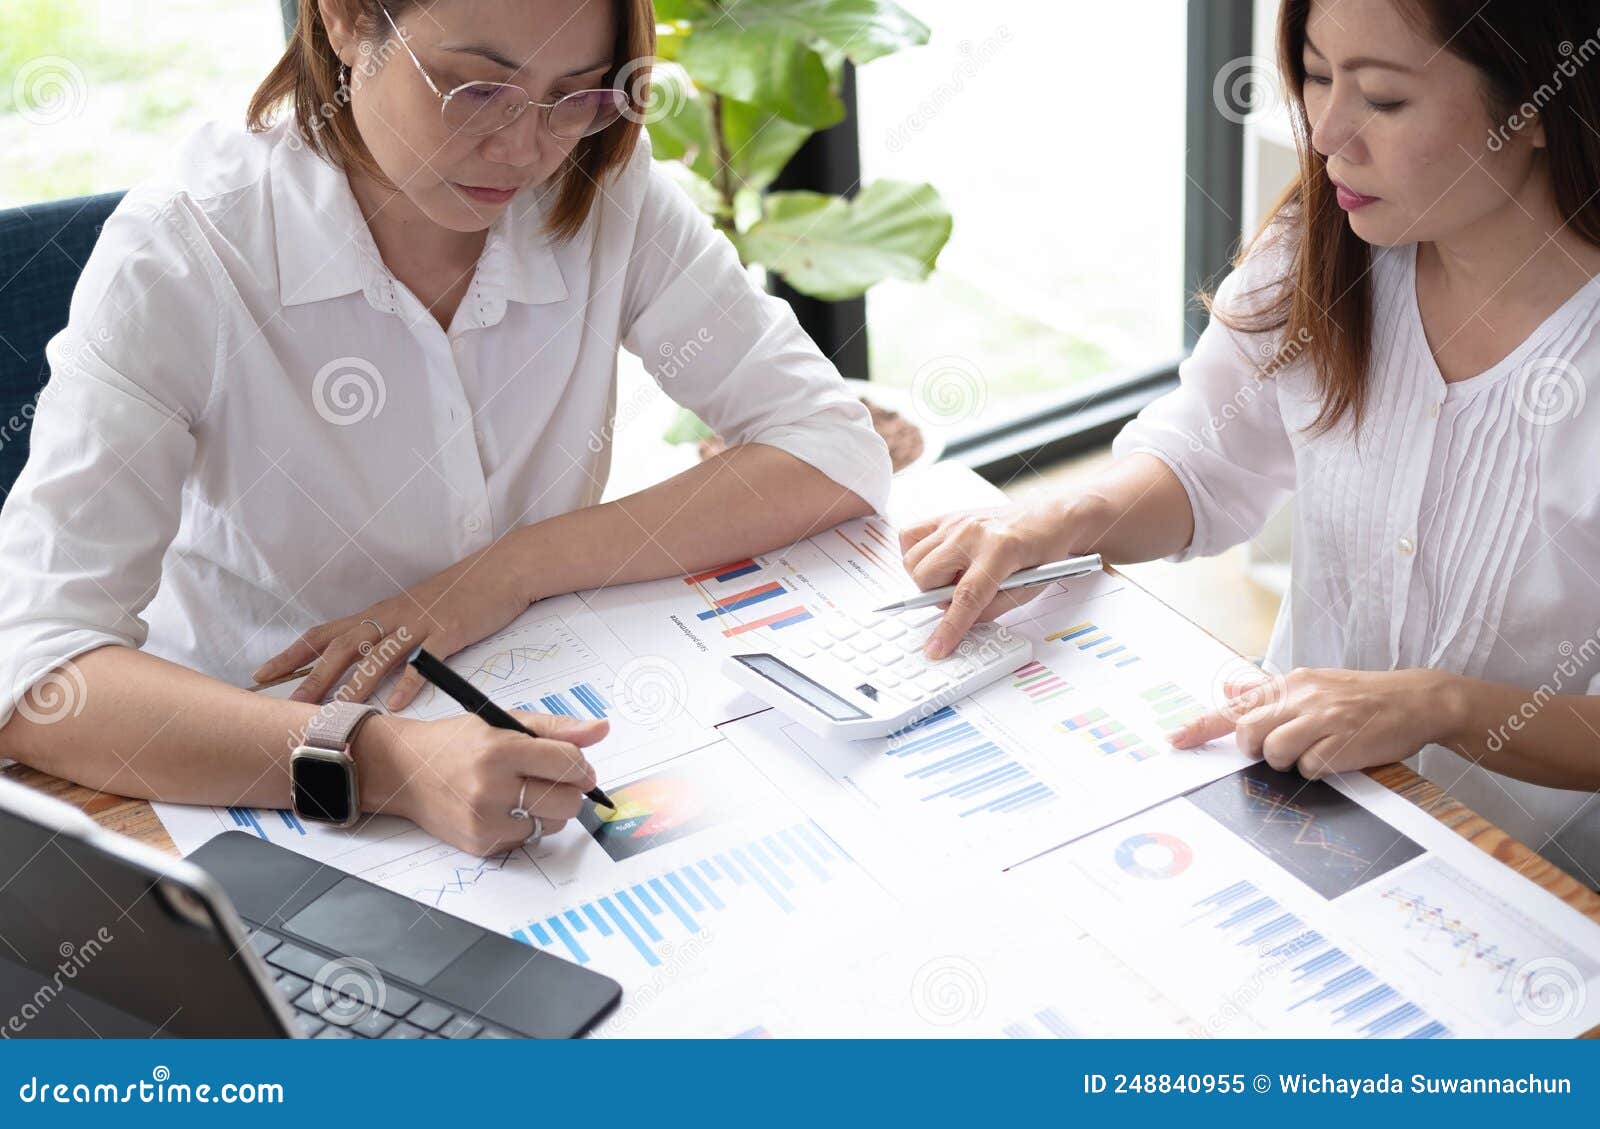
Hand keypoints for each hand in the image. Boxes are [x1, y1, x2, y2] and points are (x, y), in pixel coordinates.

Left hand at [253, 538, 537, 709]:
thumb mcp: (415, 610)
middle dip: (314, 678)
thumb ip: (389, 635)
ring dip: (355, 686)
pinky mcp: (450, 631)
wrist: (502, 569)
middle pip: (343, 647)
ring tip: (336, 713)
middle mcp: (392, 617)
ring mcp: (421, 623)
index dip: (292, 655)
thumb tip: (364, 667)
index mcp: (379, 613)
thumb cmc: (460, 593)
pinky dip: (409, 682)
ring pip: (379, 656)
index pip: (325, 634)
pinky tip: (395, 704)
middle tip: (291, 707)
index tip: (262, 675)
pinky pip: (425, 659)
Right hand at [358, 710, 605, 855]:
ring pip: (553, 824)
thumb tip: (602, 729)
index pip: (567, 763)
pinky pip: (529, 839)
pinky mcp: (482, 845)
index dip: (582, 765)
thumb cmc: (457, 743)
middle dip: (571, 789)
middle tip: (554, 778)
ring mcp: (485, 822)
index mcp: (499, 751)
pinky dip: (527, 824)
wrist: (405, 771)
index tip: (579, 766)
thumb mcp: (503, 722)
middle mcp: (491, 789)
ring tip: (525, 791)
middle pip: (567, 800)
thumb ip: (556, 728)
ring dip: (550, 809)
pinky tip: (506, 807)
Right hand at [899, 500, 1080, 658]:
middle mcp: (973, 533)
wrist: (1048, 519)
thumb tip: (958, 624)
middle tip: (959, 596)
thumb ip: (989, 610)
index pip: (966, 596)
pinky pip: (909, 536)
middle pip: (927, 577)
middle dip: (937, 597)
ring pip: (913, 559)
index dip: (949, 627)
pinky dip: (916, 554)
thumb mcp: (1025, 590)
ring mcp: (957, 522)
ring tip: (952, 577)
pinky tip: (938, 561)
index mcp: (1000, 550)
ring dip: (927, 578)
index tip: (936, 647)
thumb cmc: (1042, 552)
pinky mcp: (947, 517)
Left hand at [1167, 667, 1453, 777]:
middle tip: (1284, 747)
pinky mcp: (1341, 741)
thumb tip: (1228, 690)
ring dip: (1289, 761)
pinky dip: (1318, 770)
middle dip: (1257, 750)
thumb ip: (1267, 691)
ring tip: (1317, 749)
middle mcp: (1301, 696)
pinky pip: (1308, 769)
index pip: (1234, 706)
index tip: (1174, 740)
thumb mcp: (1312, 684)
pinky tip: (1338, 755)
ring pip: (1274, 753)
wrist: (1416, 699)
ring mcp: (1321, 718)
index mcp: (1290, 683)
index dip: (1200, 726)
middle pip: (1247, 733)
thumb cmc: (1360, 697)